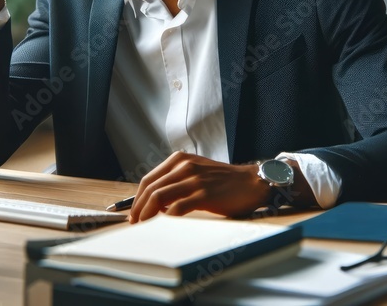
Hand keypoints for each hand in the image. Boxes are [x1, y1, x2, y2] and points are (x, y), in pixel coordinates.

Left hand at [128, 152, 270, 222]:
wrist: (252, 182)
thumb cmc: (224, 181)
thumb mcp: (196, 172)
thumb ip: (176, 181)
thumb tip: (157, 203)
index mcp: (179, 160)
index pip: (148, 179)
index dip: (137, 198)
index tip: (134, 213)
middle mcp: (184, 166)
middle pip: (150, 188)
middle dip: (138, 208)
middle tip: (136, 223)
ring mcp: (194, 179)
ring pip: (159, 197)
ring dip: (148, 215)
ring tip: (145, 226)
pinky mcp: (204, 194)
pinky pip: (177, 208)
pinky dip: (166, 219)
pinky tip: (165, 225)